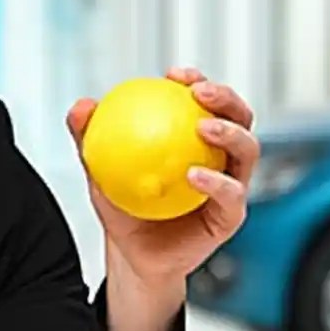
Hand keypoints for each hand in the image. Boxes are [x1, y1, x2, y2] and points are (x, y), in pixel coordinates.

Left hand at [67, 67, 260, 286]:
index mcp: (196, 140)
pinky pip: (231, 195)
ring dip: (230, 132)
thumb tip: (82, 106)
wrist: (131, 255)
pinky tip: (194, 174)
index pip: (206, 102)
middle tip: (199, 92)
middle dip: (226, 97)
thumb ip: (90, 138)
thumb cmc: (122, 208)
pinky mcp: (231, 216)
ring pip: (248, 150)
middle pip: (240, 117)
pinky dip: (216, 182)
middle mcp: (221, 158)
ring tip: (203, 127)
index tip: (175, 75)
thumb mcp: (100, 170)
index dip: (198, 82)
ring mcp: (231, 185)